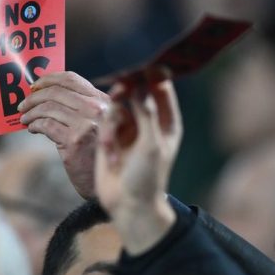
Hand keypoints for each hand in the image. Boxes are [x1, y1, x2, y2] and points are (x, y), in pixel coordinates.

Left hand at [18, 71, 108, 198]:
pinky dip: (35, 125)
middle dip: (34, 97)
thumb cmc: (99, 152)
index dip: (48, 79)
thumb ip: (81, 107)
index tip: (35, 85)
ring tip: (24, 118)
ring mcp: (87, 125)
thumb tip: (45, 94)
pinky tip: (32, 129)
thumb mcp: (98, 124)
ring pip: (49, 108)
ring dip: (31, 112)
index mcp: (103, 101)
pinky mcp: (75, 142)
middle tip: (23, 104)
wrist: (108, 182)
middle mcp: (97, 109)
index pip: (71, 79)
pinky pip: (46, 125)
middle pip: (56, 92)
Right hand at [95, 68, 181, 254]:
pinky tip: (109, 154)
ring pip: (117, 104)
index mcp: (168, 121)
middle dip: (126, 91)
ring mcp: (130, 127)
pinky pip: (106, 119)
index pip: (162, 87)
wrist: (127, 205)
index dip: (152, 74)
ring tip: (109, 145)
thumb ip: (146, 113)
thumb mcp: (151, 145)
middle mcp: (150, 120)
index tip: (140, 68)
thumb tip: (139, 85)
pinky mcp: (111, 134)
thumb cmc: (146, 178)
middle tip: (119, 90)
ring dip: (112, 121)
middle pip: (137, 90)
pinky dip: (105, 134)